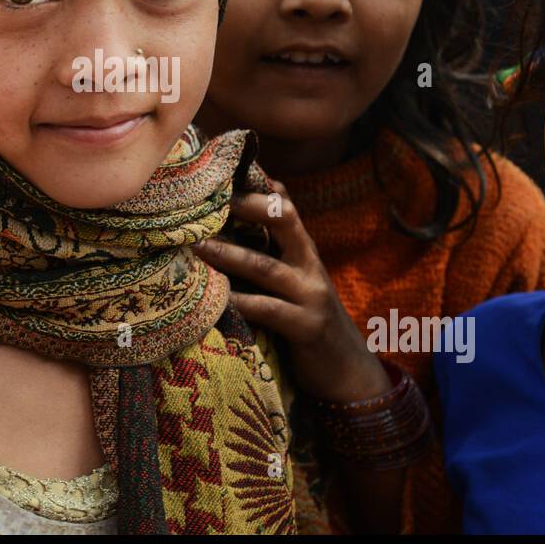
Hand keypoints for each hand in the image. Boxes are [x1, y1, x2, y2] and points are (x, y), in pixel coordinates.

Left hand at [192, 181, 390, 403]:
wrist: (346, 370)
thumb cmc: (306, 319)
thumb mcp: (294, 279)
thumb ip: (273, 249)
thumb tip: (244, 210)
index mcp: (303, 250)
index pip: (284, 204)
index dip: (255, 186)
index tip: (220, 173)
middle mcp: (309, 265)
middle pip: (285, 218)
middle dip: (247, 205)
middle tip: (209, 199)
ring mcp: (311, 295)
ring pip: (267, 266)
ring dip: (230, 255)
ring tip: (198, 246)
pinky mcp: (307, 328)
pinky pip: (270, 310)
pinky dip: (242, 302)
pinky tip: (218, 299)